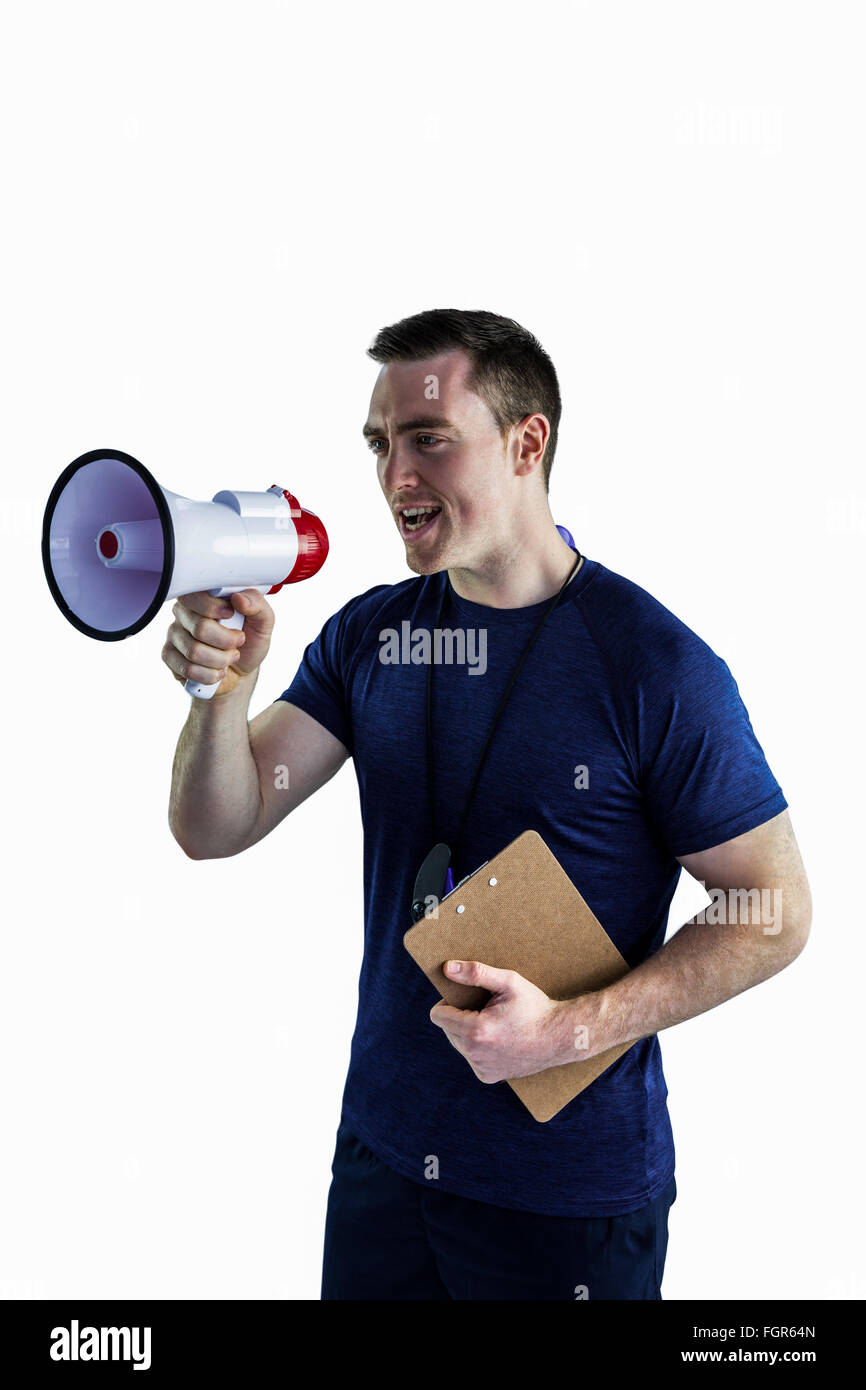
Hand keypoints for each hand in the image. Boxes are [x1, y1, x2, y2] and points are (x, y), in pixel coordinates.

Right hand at [161, 589, 274, 696]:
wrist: (240, 671)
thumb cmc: (249, 641)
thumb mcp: (262, 622)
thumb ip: (257, 604)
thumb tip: (239, 598)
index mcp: (203, 596)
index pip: (196, 596)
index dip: (214, 608)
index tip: (231, 615)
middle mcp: (183, 612)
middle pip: (200, 628)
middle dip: (227, 641)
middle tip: (239, 642)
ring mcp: (174, 634)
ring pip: (194, 651)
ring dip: (221, 660)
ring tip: (230, 658)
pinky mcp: (169, 656)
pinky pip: (187, 668)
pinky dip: (210, 675)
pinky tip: (218, 671)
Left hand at [429, 960, 570, 1083]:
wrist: (560, 1037)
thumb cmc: (535, 1006)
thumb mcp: (508, 982)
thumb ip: (476, 973)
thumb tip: (447, 968)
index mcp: (476, 1031)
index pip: (438, 1016)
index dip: (449, 1003)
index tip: (466, 998)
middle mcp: (475, 1054)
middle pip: (447, 1030)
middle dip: (460, 1017)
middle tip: (486, 1009)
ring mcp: (481, 1068)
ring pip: (459, 1044)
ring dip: (468, 1033)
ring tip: (494, 1023)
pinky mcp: (488, 1076)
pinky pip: (471, 1057)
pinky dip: (479, 1047)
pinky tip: (498, 1039)